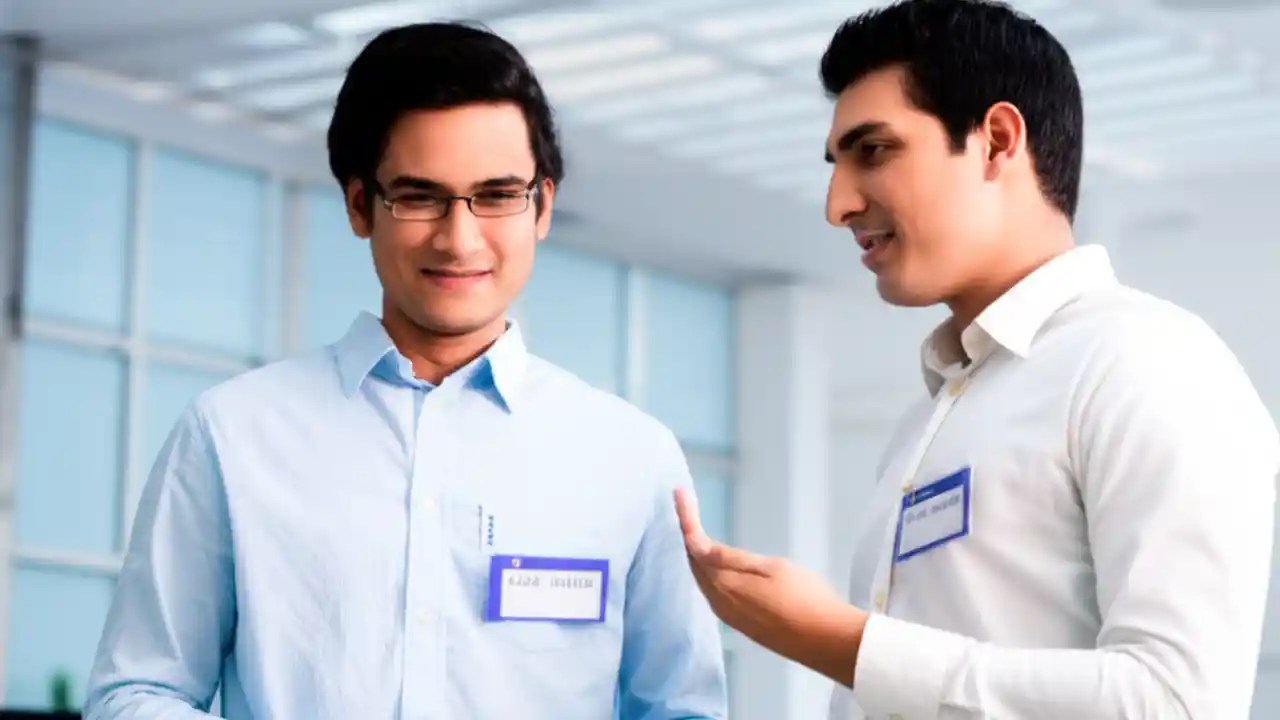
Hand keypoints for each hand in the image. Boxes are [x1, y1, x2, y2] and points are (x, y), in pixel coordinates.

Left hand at [674, 487, 867, 686]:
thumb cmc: (805, 598)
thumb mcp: (771, 568)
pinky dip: (709, 572)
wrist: (827, 641)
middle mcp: (719, 603)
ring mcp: (729, 617)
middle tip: (687, 506)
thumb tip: (695, 545)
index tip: (679, 493)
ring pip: (703, 580)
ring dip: (698, 555)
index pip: (695, 546)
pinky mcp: (741, 625)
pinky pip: (714, 593)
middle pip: (695, 564)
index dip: (686, 518)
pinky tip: (716, 565)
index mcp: (724, 585)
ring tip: (696, 529)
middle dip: (689, 535)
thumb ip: (730, 558)